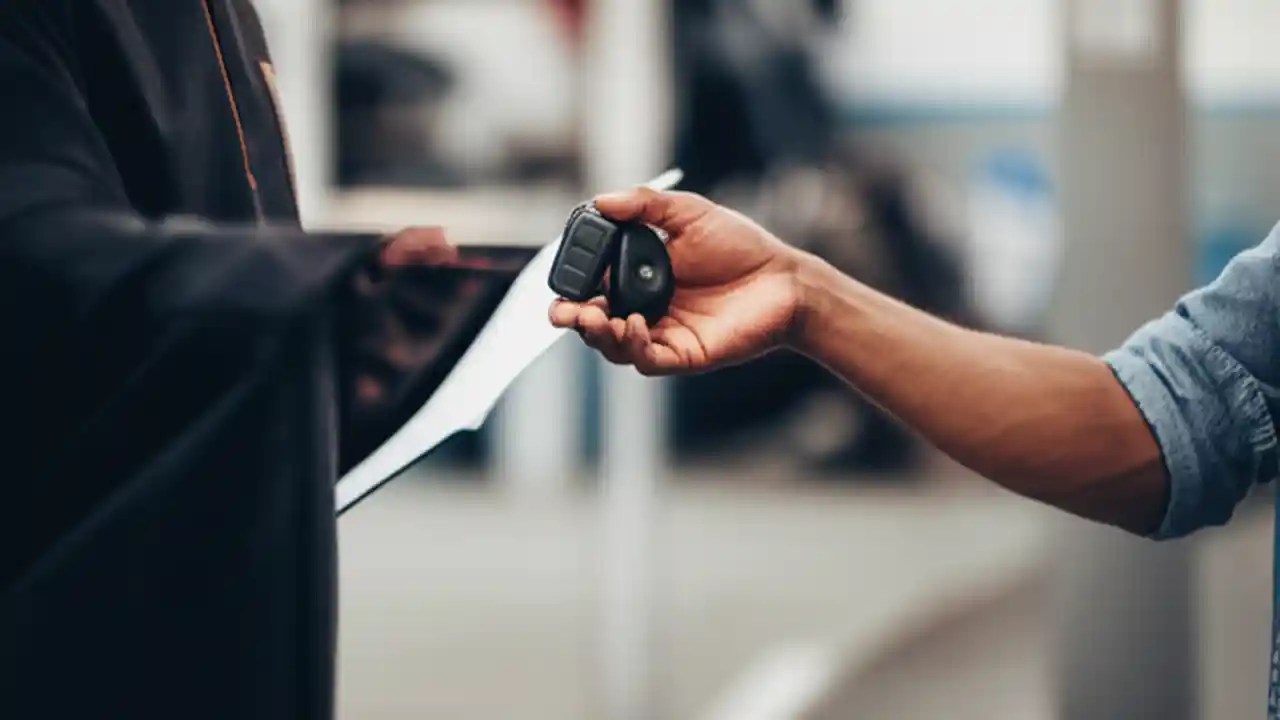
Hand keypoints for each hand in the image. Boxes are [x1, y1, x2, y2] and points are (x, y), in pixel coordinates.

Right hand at [549, 188, 806, 374]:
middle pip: (596, 322)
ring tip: (594, 318)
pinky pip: (648, 359)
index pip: (594, 287)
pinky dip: (634, 346)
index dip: (573, 288)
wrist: (784, 279)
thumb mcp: (689, 213)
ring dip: (598, 334)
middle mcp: (647, 308)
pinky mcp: (684, 355)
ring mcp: (664, 334)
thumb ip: (644, 204)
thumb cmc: (741, 247)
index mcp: (641, 277)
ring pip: (615, 346)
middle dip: (573, 319)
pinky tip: (636, 324)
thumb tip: (601, 201)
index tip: (562, 281)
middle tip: (562, 312)